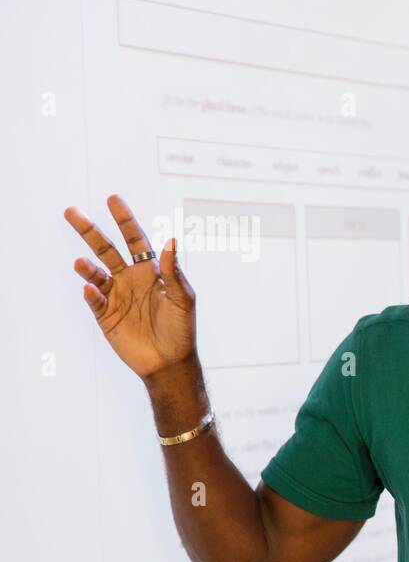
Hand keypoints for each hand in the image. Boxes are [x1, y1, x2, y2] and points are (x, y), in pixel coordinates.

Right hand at [64, 195, 196, 380]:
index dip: (124, 220)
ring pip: (95, 273)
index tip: (113, 199)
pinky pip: (95, 300)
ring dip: (87, 267)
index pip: (135, 240)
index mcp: (150, 271)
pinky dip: (91, 293)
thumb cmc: (181, 329)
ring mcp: (116, 296)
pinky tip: (91, 288)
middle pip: (106, 249)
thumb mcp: (183, 298)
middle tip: (72, 212)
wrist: (170, 362)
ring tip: (80, 263)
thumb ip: (174, 272)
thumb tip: (172, 240)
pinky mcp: (106, 315)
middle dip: (90, 231)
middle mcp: (130, 279)